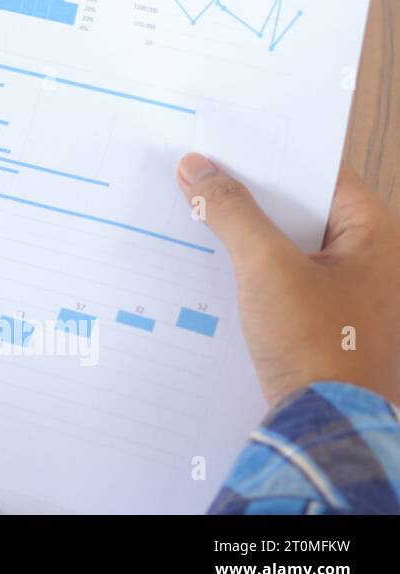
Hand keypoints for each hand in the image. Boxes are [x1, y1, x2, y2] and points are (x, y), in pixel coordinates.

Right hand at [176, 153, 399, 405]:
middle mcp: (371, 260)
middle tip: (201, 175)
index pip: (319, 173)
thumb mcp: (266, 267)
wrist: (326, 428)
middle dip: (249, 196)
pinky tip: (213, 267)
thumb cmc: (319, 348)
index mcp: (376, 235)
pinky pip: (283, 278)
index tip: (223, 145)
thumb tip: (199, 169)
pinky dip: (250, 269)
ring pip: (288, 244)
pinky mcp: (325, 323)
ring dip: (246, 234)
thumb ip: (231, 211)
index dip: (270, 157)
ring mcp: (349, 294)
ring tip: (198, 216)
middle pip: (300, 208)